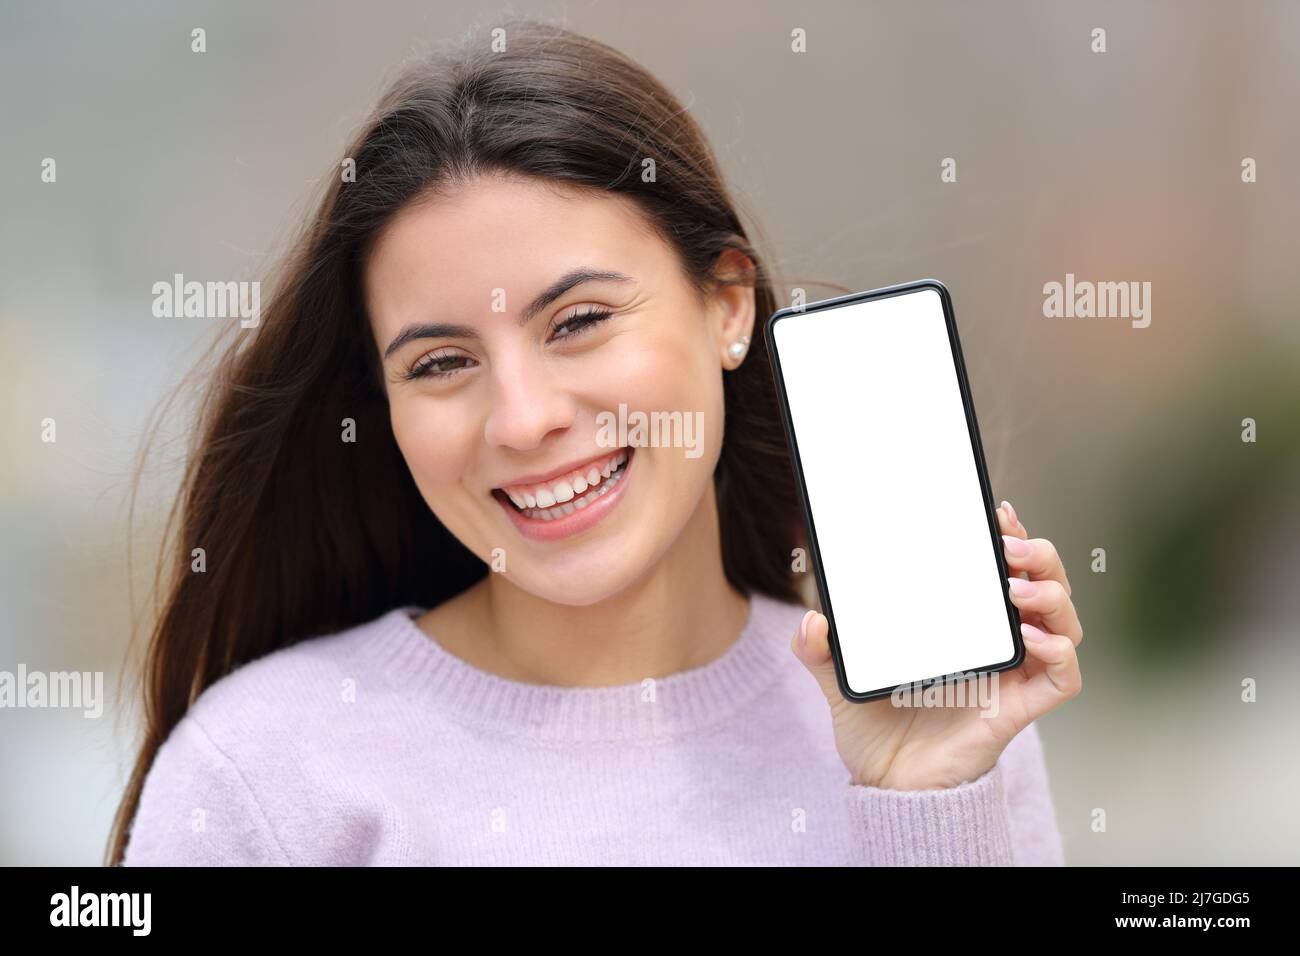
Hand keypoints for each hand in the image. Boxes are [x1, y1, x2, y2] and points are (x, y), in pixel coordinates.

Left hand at [791, 500, 1082, 789]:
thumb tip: (812, 620)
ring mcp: (1013, 675)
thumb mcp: (838, 676)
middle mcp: (997, 642)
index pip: (1005, 569)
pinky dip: (1057, 650)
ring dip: (1051, 594)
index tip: (998, 513)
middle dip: (1039, 554)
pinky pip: (1064, 676)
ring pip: (1065, 622)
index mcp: (966, 623)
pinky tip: (1026, 636)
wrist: (884, 783)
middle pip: (1046, 584)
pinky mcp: (1021, 708)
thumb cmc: (874, 724)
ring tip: (1014, 586)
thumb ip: (818, 648)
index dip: (1012, 537)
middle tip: (1009, 546)